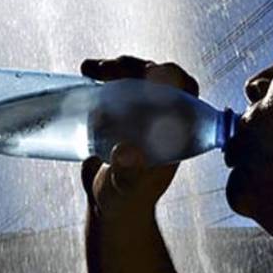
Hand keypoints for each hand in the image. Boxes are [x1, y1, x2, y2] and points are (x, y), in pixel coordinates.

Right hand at [78, 56, 198, 217]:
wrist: (107, 205)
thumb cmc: (125, 201)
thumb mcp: (125, 188)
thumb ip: (127, 173)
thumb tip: (126, 153)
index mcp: (176, 131)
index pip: (187, 93)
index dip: (173, 78)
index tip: (151, 71)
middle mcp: (162, 117)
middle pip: (158, 78)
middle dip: (134, 67)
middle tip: (108, 70)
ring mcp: (141, 113)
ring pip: (136, 76)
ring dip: (116, 67)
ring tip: (90, 69)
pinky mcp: (120, 111)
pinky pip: (116, 83)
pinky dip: (102, 73)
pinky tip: (85, 71)